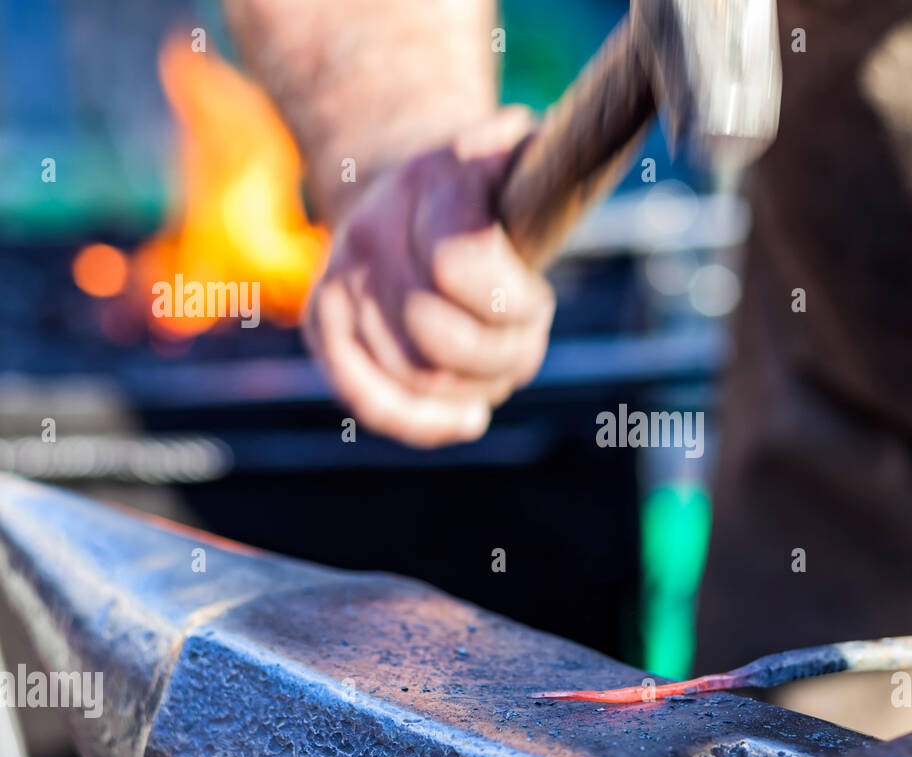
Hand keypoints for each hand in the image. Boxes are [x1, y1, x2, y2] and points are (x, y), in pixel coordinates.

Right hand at [303, 108, 555, 447]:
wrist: (401, 178)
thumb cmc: (485, 181)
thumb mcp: (519, 153)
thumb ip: (548, 158)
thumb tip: (563, 159)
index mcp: (429, 184)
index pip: (460, 268)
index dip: (515, 304)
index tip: (537, 300)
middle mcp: (372, 232)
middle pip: (439, 340)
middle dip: (505, 355)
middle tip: (527, 336)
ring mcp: (340, 280)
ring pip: (415, 376)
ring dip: (480, 386)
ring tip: (505, 364)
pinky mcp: (323, 324)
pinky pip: (366, 399)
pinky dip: (423, 422)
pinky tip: (470, 417)